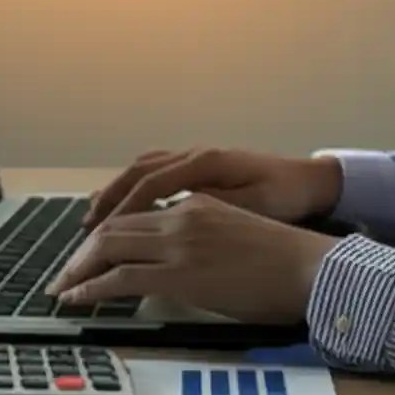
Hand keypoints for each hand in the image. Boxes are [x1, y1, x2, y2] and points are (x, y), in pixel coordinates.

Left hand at [47, 193, 341, 323]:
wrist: (311, 269)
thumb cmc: (284, 262)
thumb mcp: (233, 233)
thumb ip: (200, 238)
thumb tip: (176, 264)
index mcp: (195, 202)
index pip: (134, 214)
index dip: (102, 235)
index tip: (86, 255)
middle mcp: (182, 214)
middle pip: (113, 226)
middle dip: (81, 253)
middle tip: (64, 275)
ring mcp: (180, 242)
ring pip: (110, 247)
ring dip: (79, 270)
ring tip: (63, 289)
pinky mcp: (181, 273)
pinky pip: (122, 277)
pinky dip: (92, 288)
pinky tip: (78, 299)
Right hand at [83, 148, 342, 227]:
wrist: (311, 180)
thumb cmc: (286, 197)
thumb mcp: (254, 209)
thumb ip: (211, 212)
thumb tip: (170, 220)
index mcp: (205, 164)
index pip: (147, 188)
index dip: (119, 216)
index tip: (98, 240)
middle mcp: (193, 155)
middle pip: (135, 176)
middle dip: (105, 207)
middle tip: (83, 237)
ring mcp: (194, 157)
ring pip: (140, 171)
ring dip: (113, 196)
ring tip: (89, 223)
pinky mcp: (197, 166)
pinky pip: (153, 172)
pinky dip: (131, 188)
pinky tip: (120, 208)